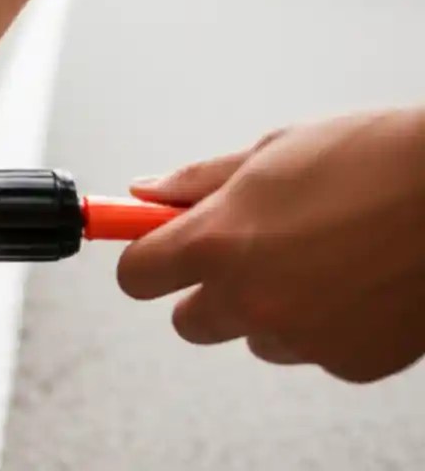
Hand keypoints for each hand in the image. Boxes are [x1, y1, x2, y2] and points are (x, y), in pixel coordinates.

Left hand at [117, 108, 424, 382]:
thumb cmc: (376, 157)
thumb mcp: (273, 152)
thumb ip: (199, 182)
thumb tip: (144, 193)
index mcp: (218, 242)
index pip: (137, 275)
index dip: (147, 260)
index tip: (160, 249)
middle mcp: (249, 298)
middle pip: (187, 321)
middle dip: (206, 290)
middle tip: (247, 253)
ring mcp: (299, 337)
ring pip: (253, 337)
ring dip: (270, 308)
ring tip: (323, 257)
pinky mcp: (348, 362)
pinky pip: (312, 350)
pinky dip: (326, 324)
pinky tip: (359, 281)